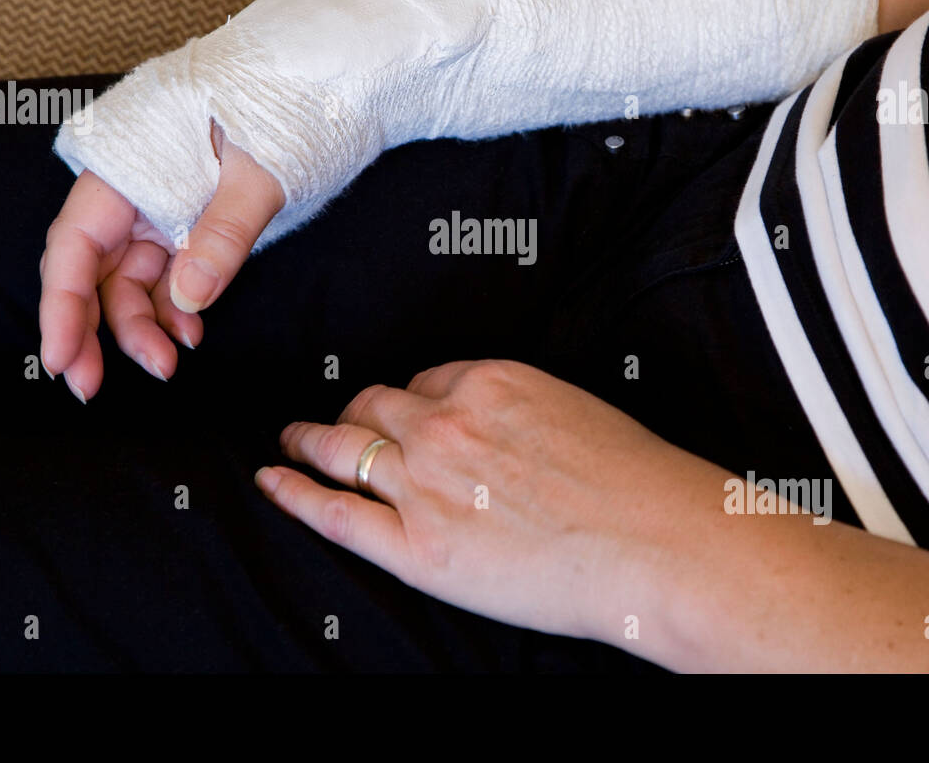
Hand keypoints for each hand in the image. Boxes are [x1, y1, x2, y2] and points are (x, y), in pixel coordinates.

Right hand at [38, 125, 284, 400]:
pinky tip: (191, 335)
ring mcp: (161, 209)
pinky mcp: (192, 223)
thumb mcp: (260, 168)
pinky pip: (169, 275)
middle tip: (91, 388)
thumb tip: (190, 299)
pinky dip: (175, 309)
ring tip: (167, 364)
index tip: (58, 358)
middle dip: (90, 331)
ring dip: (140, 327)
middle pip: (92, 271)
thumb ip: (224, 232)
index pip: (74, 244)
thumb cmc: (285, 103)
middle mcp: (134, 192)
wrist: (327, 78)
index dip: (59, 305)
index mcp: (127, 166)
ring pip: (129, 281)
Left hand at [256, 359, 713, 645]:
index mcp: (489, 382)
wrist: (654, 543)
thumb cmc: (634, 483)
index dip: (408, 400)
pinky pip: (335, 512)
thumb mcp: (575, 411)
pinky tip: (273, 481)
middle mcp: (447, 423)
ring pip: (346, 447)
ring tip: (291, 442)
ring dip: (310, 440)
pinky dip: (294, 493)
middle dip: (353, 413)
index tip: (401, 414)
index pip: (423, 381)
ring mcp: (425, 484)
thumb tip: (497, 426)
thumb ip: (519, 410)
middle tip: (334, 422)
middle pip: (374, 406)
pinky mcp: (417, 547)